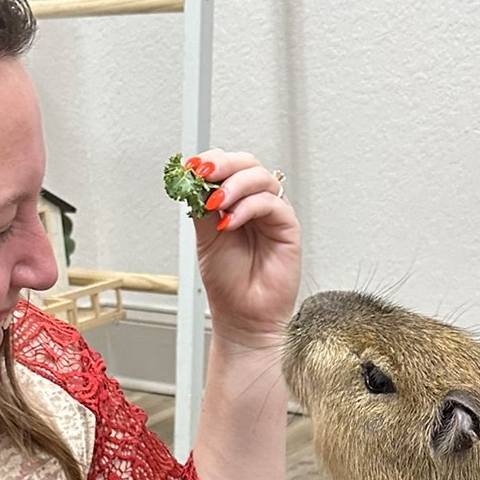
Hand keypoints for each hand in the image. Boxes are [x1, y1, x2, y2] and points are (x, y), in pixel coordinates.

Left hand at [185, 150, 301, 350]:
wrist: (242, 317)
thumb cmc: (228, 284)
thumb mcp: (204, 239)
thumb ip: (201, 208)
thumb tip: (193, 180)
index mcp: (235, 204)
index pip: (228, 168)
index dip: (211, 162)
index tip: (190, 167)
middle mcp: (255, 205)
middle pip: (247, 164)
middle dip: (223, 165)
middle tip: (203, 173)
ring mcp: (272, 215)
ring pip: (261, 178)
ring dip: (234, 185)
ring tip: (216, 204)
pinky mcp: (288, 228)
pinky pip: (272, 203)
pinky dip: (248, 207)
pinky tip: (232, 221)